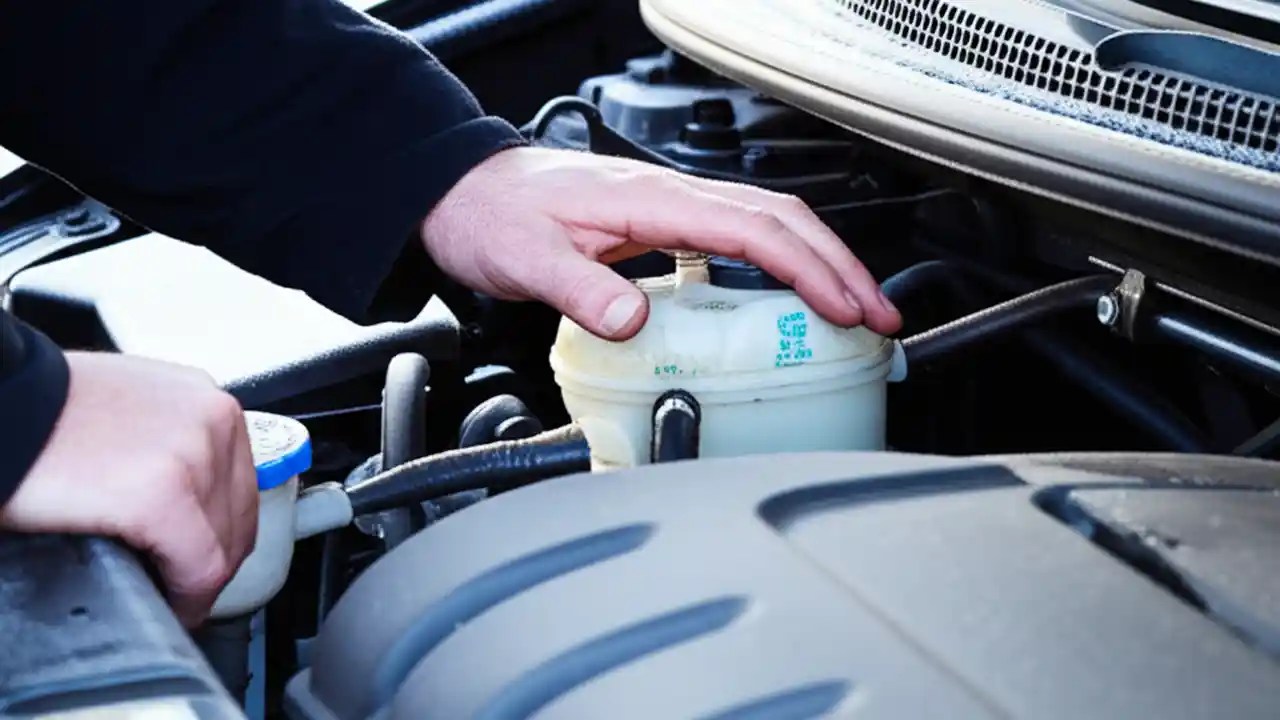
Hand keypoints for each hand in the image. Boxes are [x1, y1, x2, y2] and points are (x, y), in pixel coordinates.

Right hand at [0, 353, 258, 626]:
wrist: (2, 408)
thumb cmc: (47, 414)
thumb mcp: (136, 411)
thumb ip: (173, 444)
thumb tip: (190, 497)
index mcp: (207, 403)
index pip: (241, 486)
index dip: (222, 534)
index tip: (199, 560)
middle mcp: (213, 421)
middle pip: (238, 518)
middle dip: (213, 562)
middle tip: (181, 588)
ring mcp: (194, 457)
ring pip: (224, 549)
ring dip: (197, 584)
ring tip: (168, 599)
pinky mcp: (163, 496)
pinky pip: (200, 569)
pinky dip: (186, 598)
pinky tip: (166, 606)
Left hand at [422, 147, 901, 339]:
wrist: (462, 192)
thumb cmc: (492, 215)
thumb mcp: (525, 258)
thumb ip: (580, 288)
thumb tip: (636, 321)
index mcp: (653, 200)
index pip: (756, 229)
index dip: (811, 269)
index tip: (847, 309)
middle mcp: (672, 197)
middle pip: (784, 220)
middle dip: (841, 266)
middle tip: (880, 319)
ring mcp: (671, 208)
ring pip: (770, 224)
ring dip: (820, 263)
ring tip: (854, 311)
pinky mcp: (662, 225)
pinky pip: (740, 238)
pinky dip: (781, 265)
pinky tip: (788, 300)